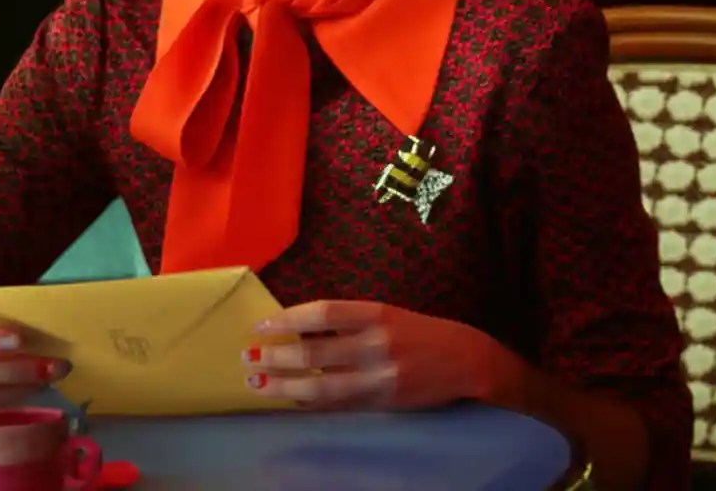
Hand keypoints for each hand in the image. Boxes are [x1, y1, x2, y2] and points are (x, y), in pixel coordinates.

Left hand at [242, 301, 520, 409]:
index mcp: (376, 313)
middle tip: (248, 357)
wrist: (468, 361)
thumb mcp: (387, 315)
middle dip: (276, 356)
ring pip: (321, 384)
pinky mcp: (382, 401)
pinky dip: (310, 402)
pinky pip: (337, 403)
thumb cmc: (422, 332)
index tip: (261, 324)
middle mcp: (376, 343)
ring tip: (257, 385)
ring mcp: (380, 376)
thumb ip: (348, 321)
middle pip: (314, 350)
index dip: (288, 318)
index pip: (322, 312)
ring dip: (284, 386)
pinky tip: (289, 400)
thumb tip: (298, 328)